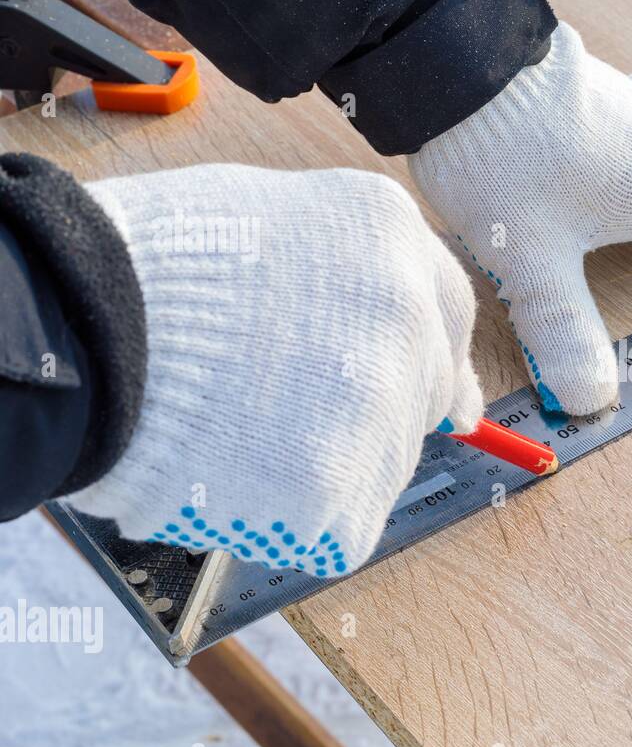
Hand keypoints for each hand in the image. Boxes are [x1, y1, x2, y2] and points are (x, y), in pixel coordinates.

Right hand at [64, 165, 482, 574]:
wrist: (68, 329)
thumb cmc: (151, 268)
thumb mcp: (269, 223)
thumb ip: (358, 279)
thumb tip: (444, 376)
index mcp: (388, 235)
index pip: (449, 317)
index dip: (432, 358)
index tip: (433, 394)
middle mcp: (404, 313)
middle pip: (424, 395)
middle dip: (373, 411)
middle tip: (292, 413)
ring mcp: (375, 404)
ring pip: (385, 464)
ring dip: (332, 463)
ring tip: (244, 430)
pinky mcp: (336, 490)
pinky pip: (342, 523)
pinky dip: (300, 518)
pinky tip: (243, 476)